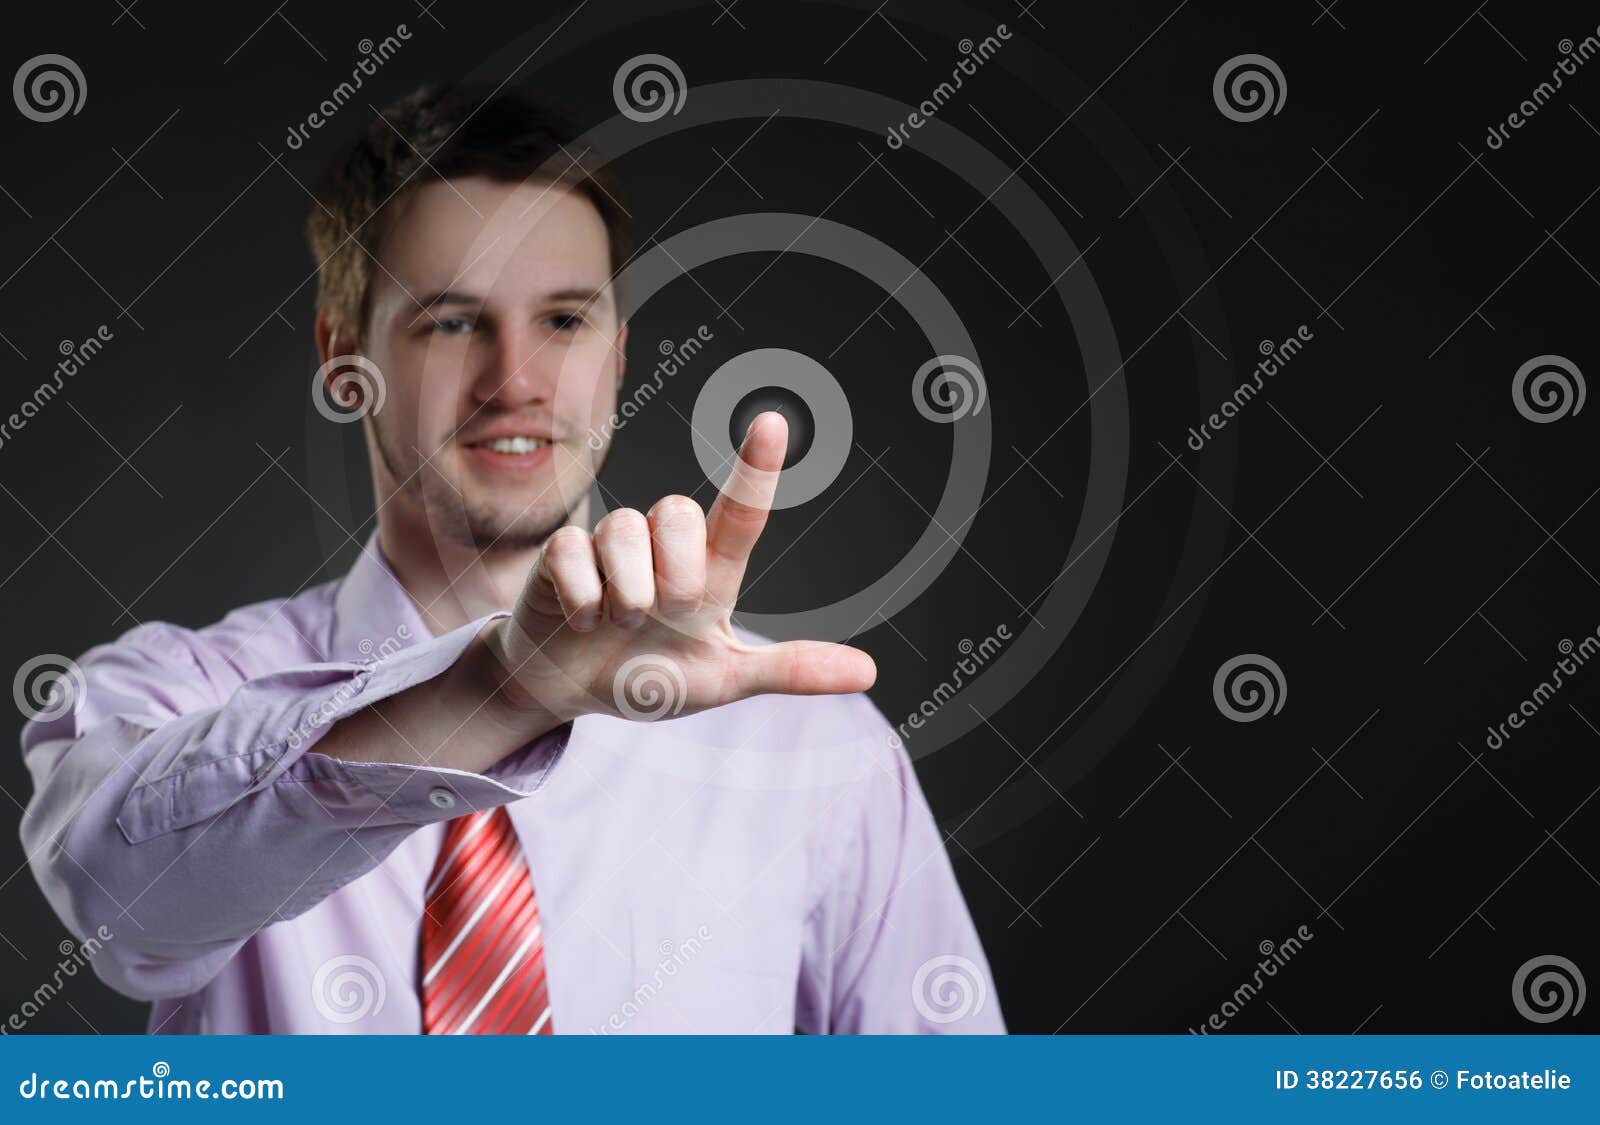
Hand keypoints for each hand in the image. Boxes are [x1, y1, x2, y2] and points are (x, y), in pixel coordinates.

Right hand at [482, 411, 875, 722]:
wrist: (570, 689)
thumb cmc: (650, 675)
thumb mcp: (723, 681)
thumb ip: (788, 670)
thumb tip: (870, 673)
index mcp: (711, 572)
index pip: (741, 512)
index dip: (756, 467)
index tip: (772, 422)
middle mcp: (664, 545)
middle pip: (679, 511)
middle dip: (674, 575)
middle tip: (663, 617)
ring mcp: (611, 545)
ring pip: (623, 531)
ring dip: (627, 594)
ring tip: (621, 623)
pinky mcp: (562, 553)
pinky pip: (573, 555)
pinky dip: (583, 601)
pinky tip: (582, 620)